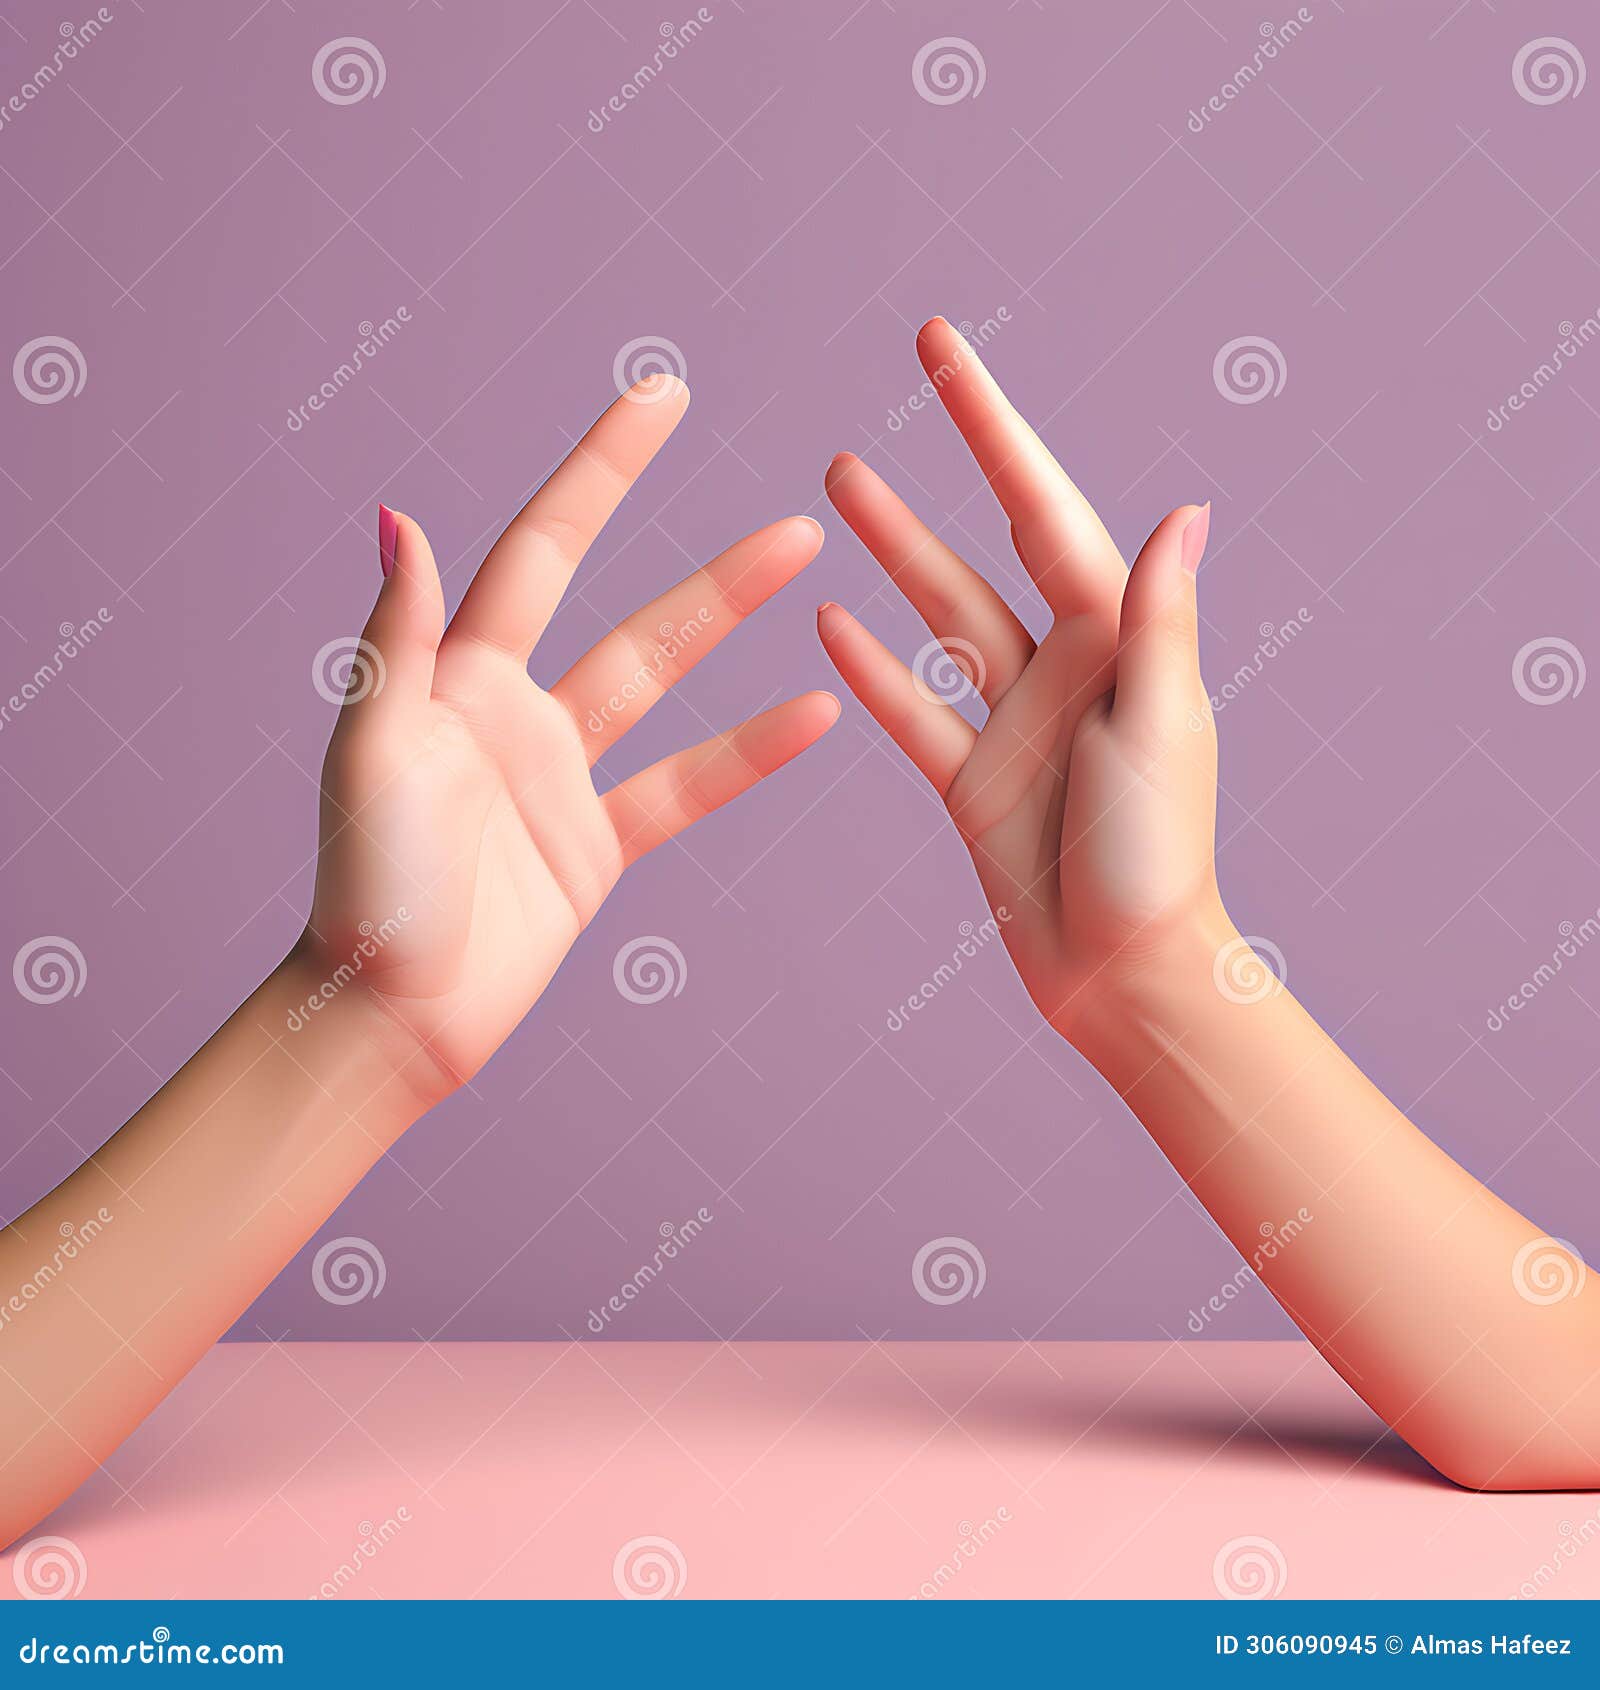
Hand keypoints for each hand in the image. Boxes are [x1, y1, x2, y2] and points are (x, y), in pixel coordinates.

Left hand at [300, 374, 835, 1098]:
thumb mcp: (372, 751)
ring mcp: (564, 777)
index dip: (602, 471)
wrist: (394, 1014)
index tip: (661, 401)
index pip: (543, 548)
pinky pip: (684, 787)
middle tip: (795, 521)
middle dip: (711, 569)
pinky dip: (747, 755)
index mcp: (460, 674)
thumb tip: (402, 516)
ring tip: (808, 572)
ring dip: (734, 630)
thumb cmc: (368, 886)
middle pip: (631, 615)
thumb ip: (400, 638)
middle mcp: (518, 711)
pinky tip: (813, 714)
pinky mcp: (596, 845)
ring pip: (665, 686)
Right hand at [818, 319, 1224, 1044]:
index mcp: (1115, 639)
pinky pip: (914, 708)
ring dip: (893, 550)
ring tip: (839, 483)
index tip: (943, 347)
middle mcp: (1063, 667)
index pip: (1044, 506)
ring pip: (941, 614)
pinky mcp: (971, 782)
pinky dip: (874, 666)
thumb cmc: (1160, 860)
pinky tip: (830, 620)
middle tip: (888, 396)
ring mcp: (1012, 722)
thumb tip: (1186, 510)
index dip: (991, 425)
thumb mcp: (1161, 729)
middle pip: (985, 544)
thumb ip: (1159, 623)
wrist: (1125, 978)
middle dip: (942, 467)